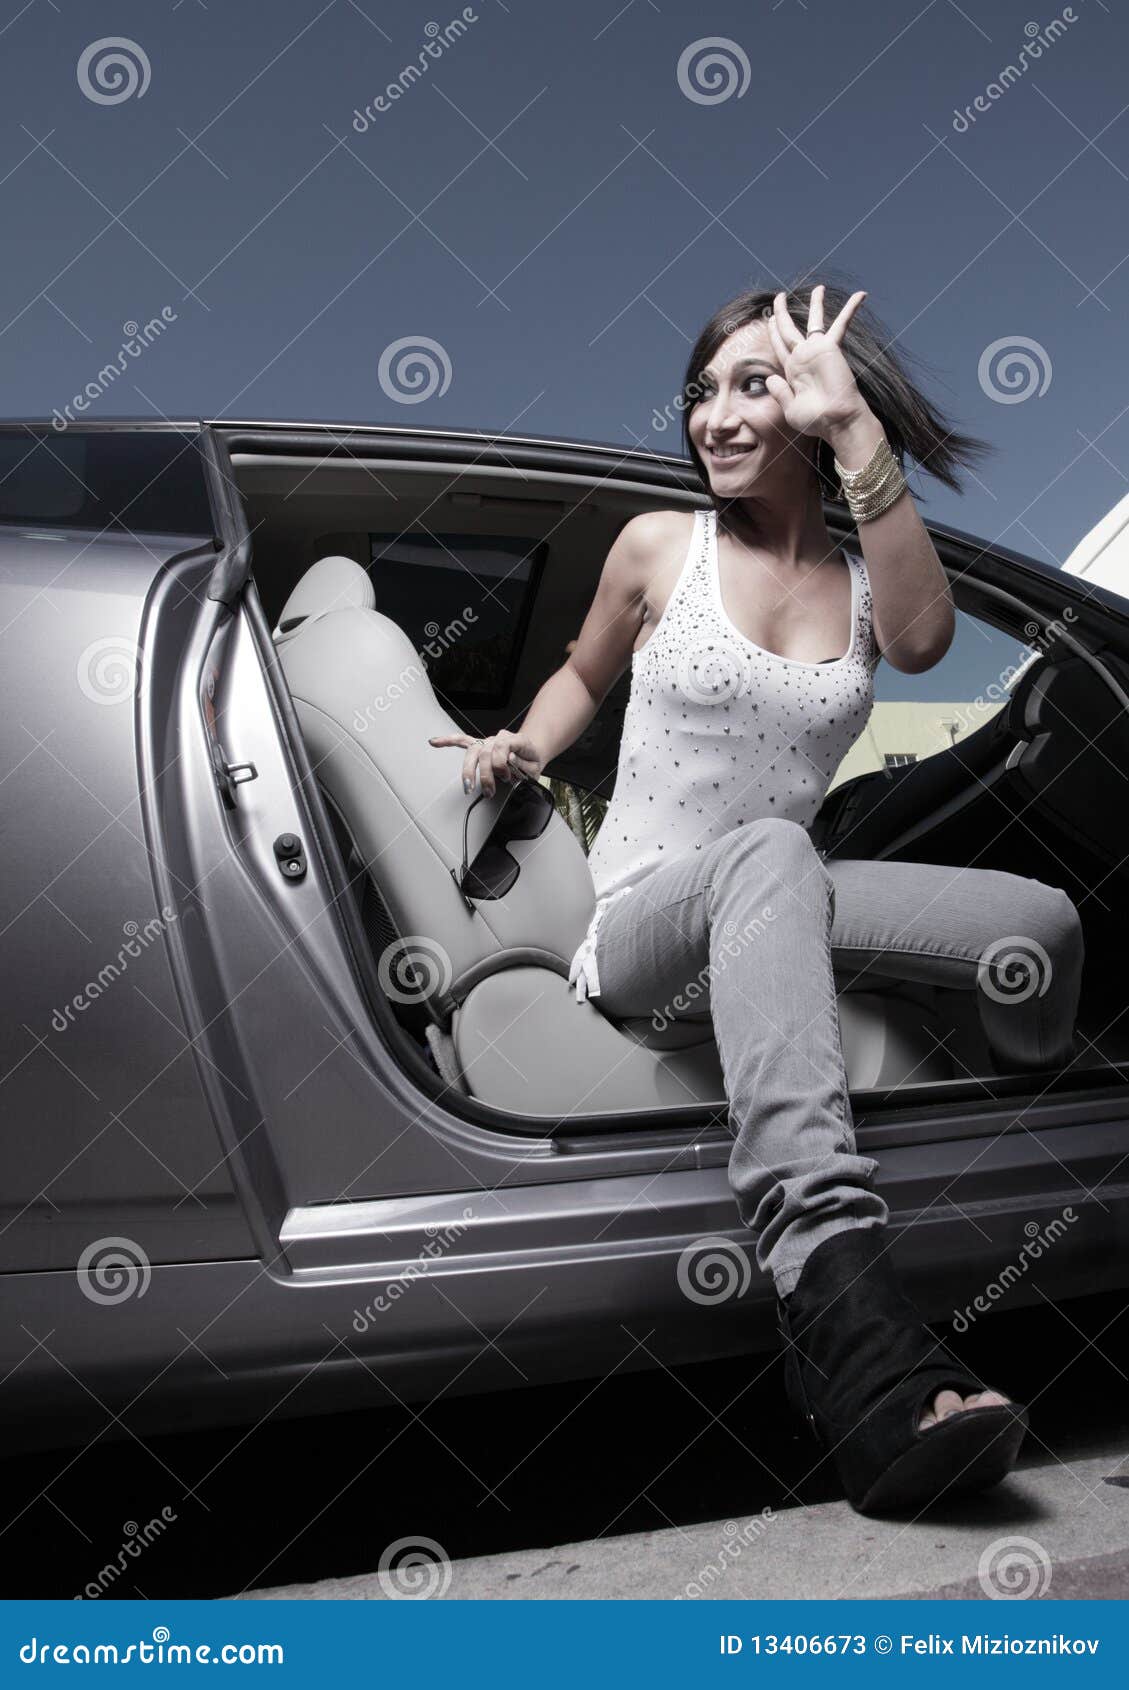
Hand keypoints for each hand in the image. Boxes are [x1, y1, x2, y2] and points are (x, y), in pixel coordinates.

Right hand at [428, 729, 543, 795]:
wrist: (532, 753)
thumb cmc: (531, 761)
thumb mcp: (536, 767)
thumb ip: (524, 765)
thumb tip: (510, 760)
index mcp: (515, 740)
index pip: (502, 746)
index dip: (501, 762)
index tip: (505, 776)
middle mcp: (498, 738)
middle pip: (485, 752)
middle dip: (484, 773)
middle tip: (488, 791)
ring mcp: (488, 742)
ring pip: (472, 752)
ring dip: (468, 770)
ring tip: (468, 786)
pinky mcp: (479, 745)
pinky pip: (462, 741)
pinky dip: (448, 741)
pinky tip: (434, 742)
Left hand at [763, 284, 869, 441]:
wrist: (835, 420)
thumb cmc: (815, 420)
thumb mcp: (790, 408)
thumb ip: (779, 392)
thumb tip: (768, 377)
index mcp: (792, 371)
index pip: (780, 346)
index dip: (773, 332)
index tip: (769, 318)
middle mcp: (804, 358)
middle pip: (789, 329)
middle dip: (782, 312)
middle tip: (780, 296)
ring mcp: (817, 351)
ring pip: (814, 321)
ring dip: (816, 303)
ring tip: (818, 288)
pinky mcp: (830, 348)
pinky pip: (842, 323)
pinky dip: (851, 309)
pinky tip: (860, 295)